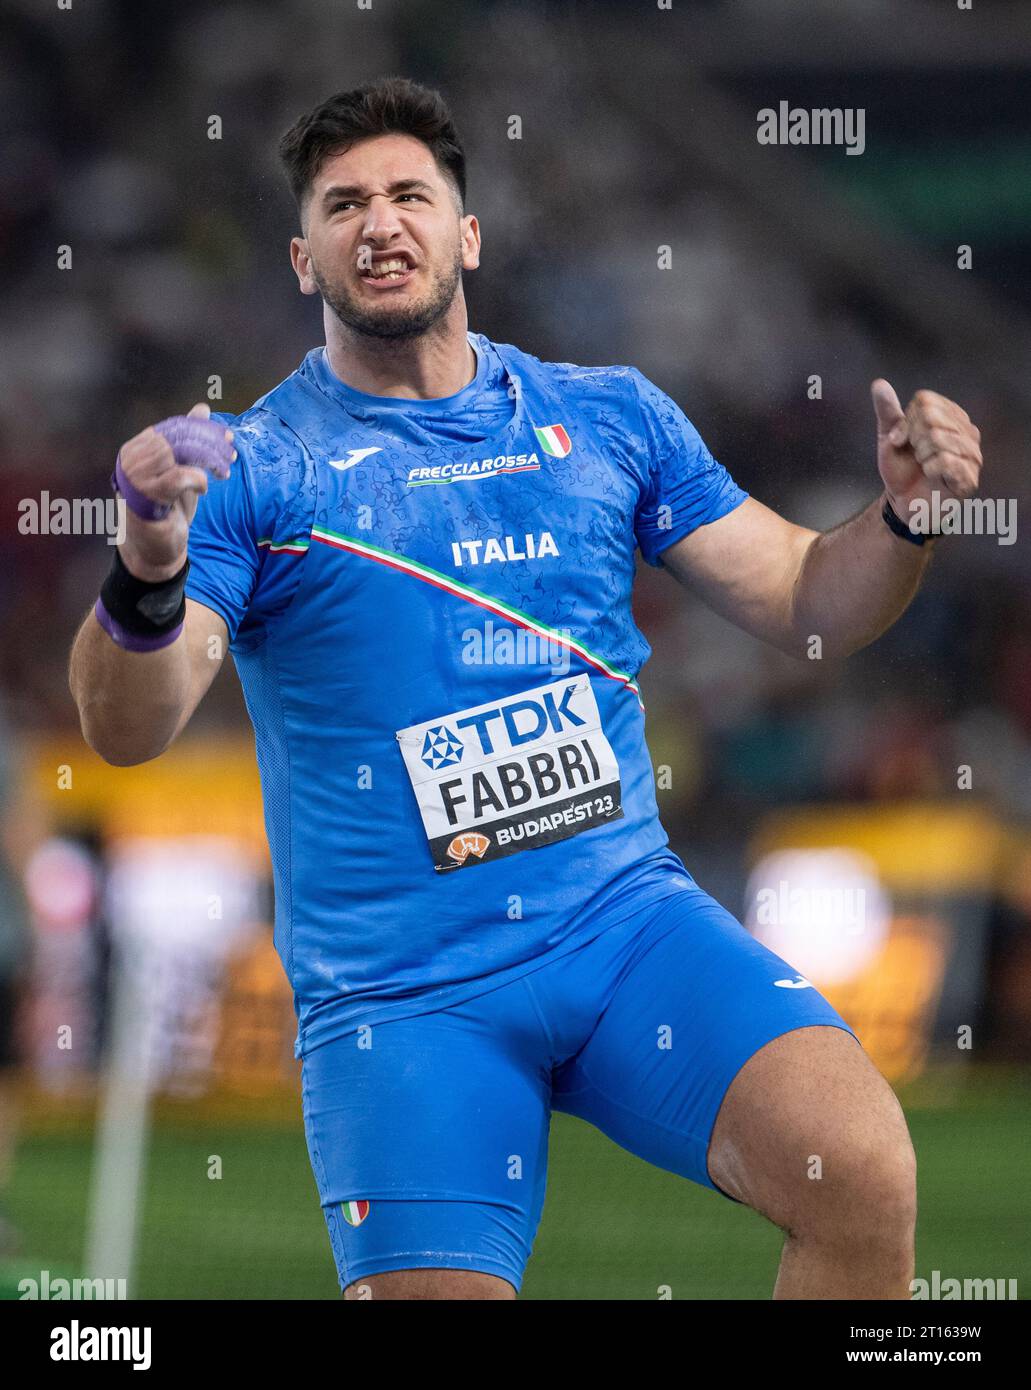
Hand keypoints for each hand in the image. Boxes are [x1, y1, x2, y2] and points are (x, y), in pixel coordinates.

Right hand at [117, 402, 235, 579]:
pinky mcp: (145, 497)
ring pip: (178, 452)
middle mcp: (131, 459)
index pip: (174, 427)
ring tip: (222, 473)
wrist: (155, 549)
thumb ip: (189, 440)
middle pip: (177, 437)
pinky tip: (204, 488)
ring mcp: (135, 478)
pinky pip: (177, 476)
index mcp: (136, 448)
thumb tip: (201, 408)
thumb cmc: (168, 508)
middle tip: (230, 455)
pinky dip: (197, 479)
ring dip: (208, 461)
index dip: (203, 429)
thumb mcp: (182, 470)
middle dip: (210, 443)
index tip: (227, 437)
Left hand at [871, 379, 982, 527]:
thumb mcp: (889, 437)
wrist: (904, 504)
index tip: (903, 440)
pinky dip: (930, 469)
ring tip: (924, 466)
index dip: (906, 422)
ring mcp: (973, 455)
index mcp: (952, 417)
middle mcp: (968, 432)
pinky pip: (945, 461)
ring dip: (921, 456)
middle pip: (932, 418)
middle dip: (913, 439)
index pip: (925, 402)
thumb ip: (887, 411)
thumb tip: (879, 383)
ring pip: (938, 438)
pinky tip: (932, 476)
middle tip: (916, 456)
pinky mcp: (970, 477)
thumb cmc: (901, 469)